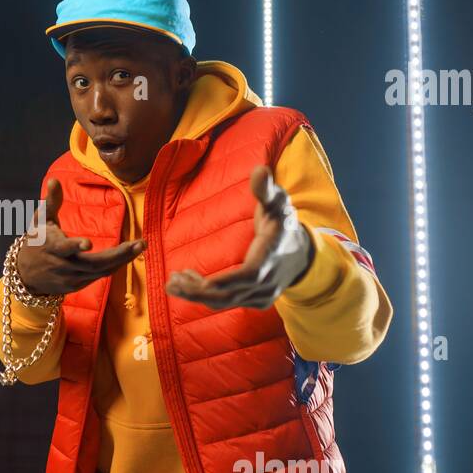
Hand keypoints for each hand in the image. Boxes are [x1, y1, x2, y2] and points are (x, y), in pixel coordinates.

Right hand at [14, 178, 144, 296]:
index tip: (88, 243)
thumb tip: (54, 180)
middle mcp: (61, 265)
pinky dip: (114, 266)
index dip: (75, 246)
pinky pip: (99, 276)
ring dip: (122, 260)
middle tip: (139, 244)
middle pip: (92, 264)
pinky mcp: (76, 286)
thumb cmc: (36, 241)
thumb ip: (51, 201)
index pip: (63, 248)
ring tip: (140, 246)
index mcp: (51, 246)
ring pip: (99, 271)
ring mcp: (70, 278)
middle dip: (118, 255)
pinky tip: (128, 255)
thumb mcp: (41, 220)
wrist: (26, 275)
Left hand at [165, 165, 312, 310]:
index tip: (199, 282)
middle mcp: (269, 279)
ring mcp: (264, 294)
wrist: (301, 253)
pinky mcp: (257, 302)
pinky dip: (207, 296)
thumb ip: (267, 189)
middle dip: (199, 291)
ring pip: (227, 301)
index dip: (225, 280)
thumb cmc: (283, 222)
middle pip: (231, 293)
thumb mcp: (279, 202)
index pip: (250, 274)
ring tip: (173, 283)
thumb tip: (259, 170)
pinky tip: (189, 283)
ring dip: (197, 295)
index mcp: (272, 254)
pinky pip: (229, 302)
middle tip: (171, 282)